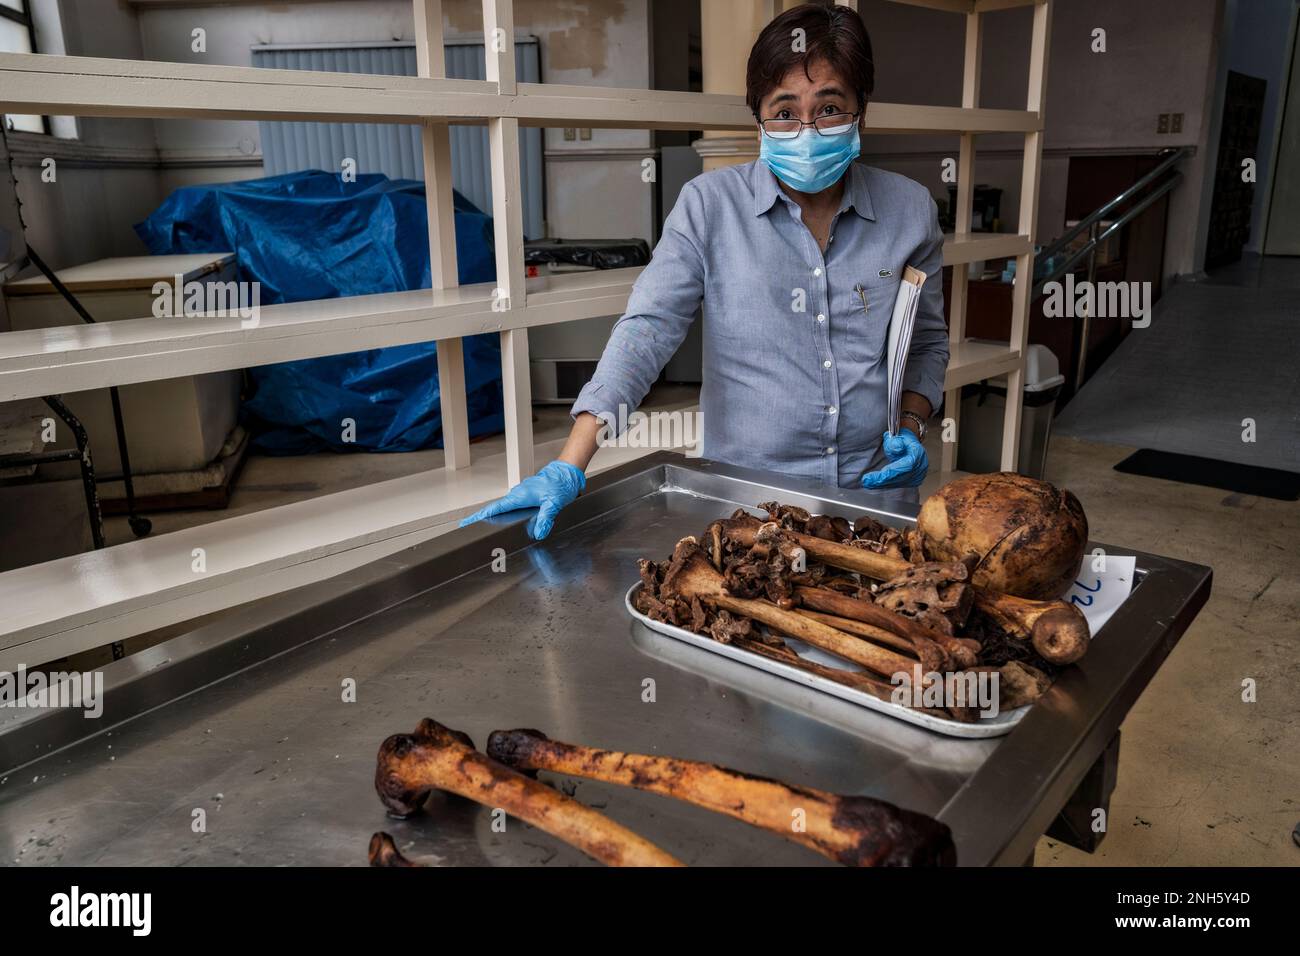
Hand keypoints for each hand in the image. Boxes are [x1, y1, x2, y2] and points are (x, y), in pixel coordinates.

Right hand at [458, 460, 585, 539]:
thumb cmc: (560, 484)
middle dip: (482, 518)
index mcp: (519, 497)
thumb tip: (538, 533)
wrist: (566, 472)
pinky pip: (512, 505)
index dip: (478, 516)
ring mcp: (520, 494)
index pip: (494, 508)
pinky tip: (508, 519)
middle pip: (495, 509)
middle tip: (470, 528)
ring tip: (485, 527)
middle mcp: (517, 494)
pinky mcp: (525, 495)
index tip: (466, 523)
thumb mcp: (554, 504)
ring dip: (495, 516)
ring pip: (504, 507)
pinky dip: (507, 512)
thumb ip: (545, 519)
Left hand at [860, 429, 927, 488]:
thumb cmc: (902, 440)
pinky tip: (876, 484)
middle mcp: (920, 466)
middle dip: (883, 480)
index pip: (905, 466)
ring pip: (900, 483)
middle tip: (867, 481)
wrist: (909, 444)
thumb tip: (897, 447)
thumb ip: (895, 442)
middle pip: (901, 477)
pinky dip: (887, 484)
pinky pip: (899, 484)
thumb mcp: (897, 436)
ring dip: (883, 484)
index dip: (890, 472)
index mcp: (917, 453)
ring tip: (869, 483)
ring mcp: (918, 475)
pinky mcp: (913, 480)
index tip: (876, 476)